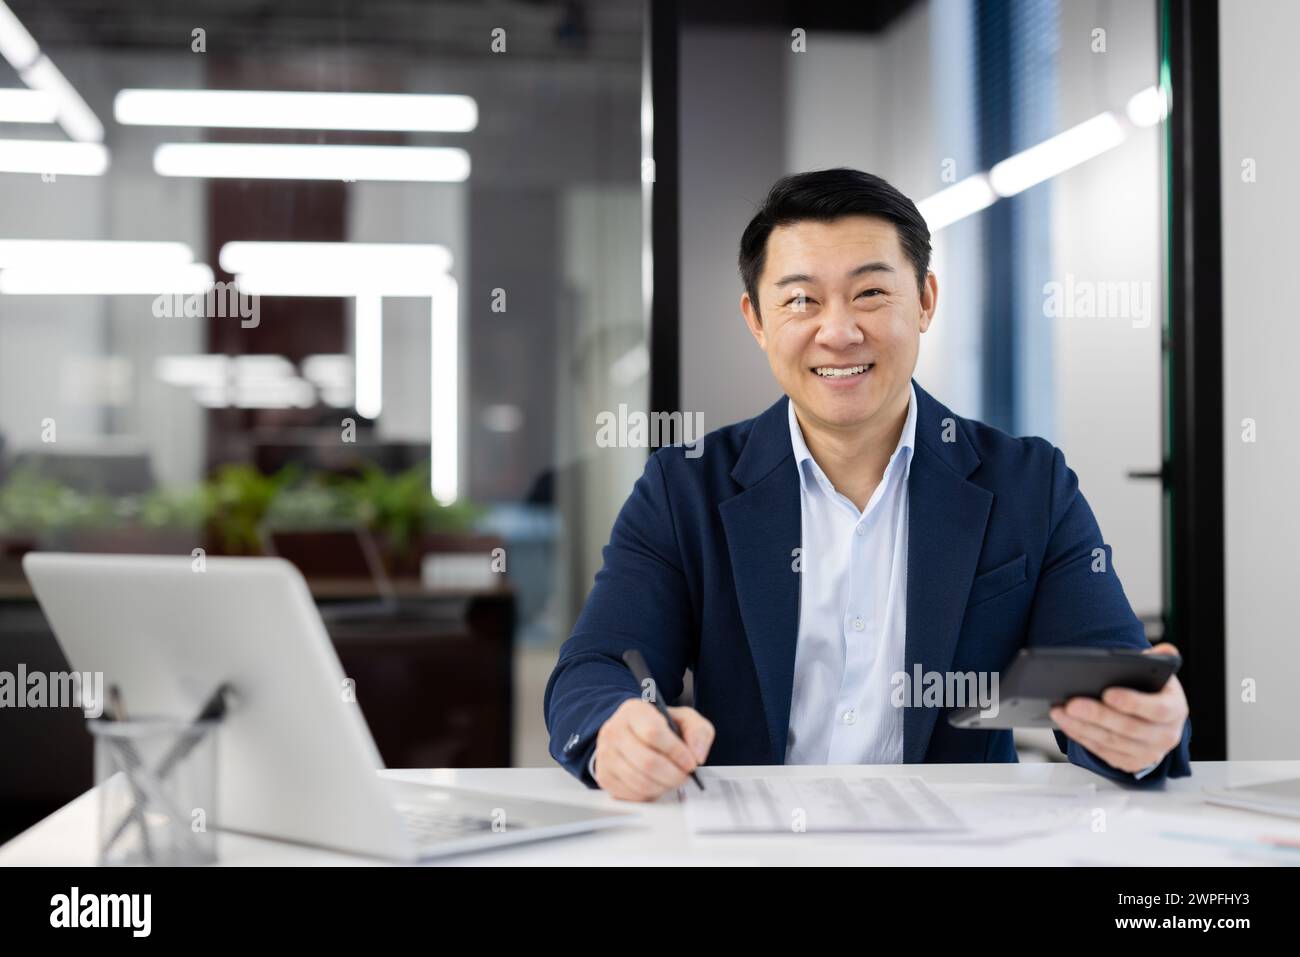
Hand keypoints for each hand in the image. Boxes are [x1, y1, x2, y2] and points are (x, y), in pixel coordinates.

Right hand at [592, 699, 713, 800]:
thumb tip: (697, 754)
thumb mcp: (684, 719)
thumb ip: (698, 731)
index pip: (653, 733)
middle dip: (673, 775)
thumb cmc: (658, 727)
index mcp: (633, 711)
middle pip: (647, 762)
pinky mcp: (605, 776)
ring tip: (672, 779)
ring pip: (639, 782)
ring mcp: (606, 755)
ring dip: (663, 786)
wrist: (632, 734)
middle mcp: (614, 731)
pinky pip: (631, 795)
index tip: (690, 762)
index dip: (676, 752)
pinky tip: (657, 784)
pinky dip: (650, 795)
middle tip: (684, 776)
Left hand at [1049, 642, 1188, 774]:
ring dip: (1083, 727)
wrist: (1156, 721)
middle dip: (1097, 715)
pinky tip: (1067, 724)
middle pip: (1129, 728)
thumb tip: (1163, 650)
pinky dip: (1082, 737)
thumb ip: (1159, 660)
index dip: (1133, 703)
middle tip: (1072, 703)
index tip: (1107, 693)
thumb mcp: (1158, 674)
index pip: (1157, 709)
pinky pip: (1103, 752)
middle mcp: (1166, 735)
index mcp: (1175, 710)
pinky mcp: (1131, 763)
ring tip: (1061, 711)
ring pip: (1112, 742)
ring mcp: (1149, 753)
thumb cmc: (1152, 692)